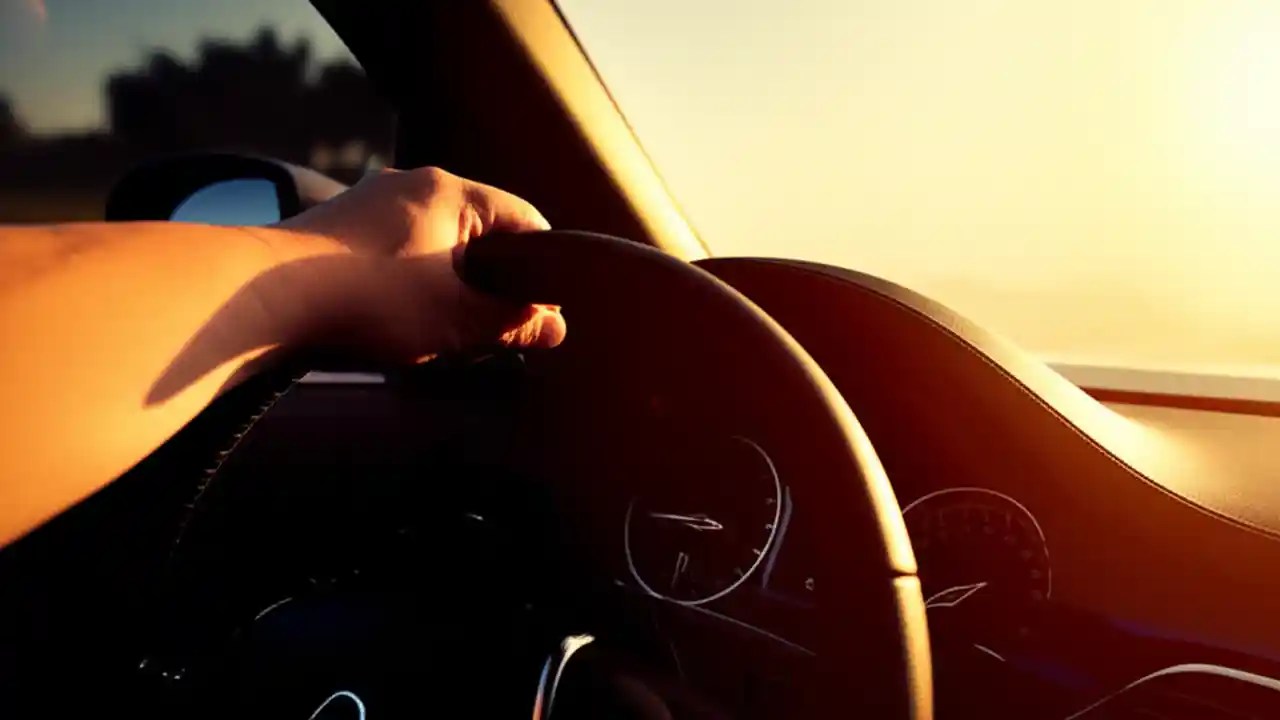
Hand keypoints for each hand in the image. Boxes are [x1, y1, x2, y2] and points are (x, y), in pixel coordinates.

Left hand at [276, 166, 566, 360]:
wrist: (263, 296)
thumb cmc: (370, 299)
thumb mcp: (458, 320)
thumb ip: (513, 322)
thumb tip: (556, 328)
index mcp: (453, 192)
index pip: (525, 222)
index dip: (545, 270)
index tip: (547, 312)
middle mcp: (411, 185)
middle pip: (478, 234)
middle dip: (491, 283)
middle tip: (494, 331)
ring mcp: (368, 203)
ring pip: (433, 246)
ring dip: (445, 287)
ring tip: (440, 334)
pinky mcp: (335, 229)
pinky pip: (391, 254)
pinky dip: (405, 285)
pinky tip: (393, 323)